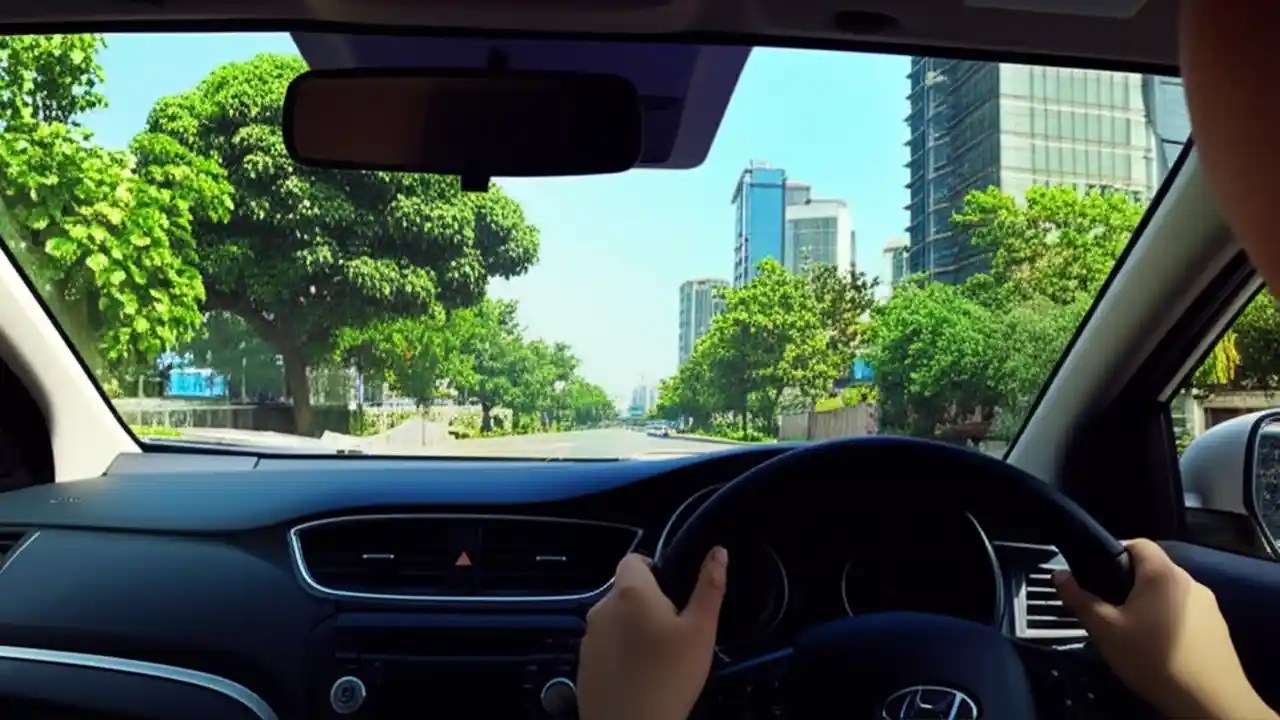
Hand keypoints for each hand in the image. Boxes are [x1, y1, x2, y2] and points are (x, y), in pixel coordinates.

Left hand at [577, 547, 727, 719]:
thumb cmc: (671, 675)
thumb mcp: (701, 631)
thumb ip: (709, 587)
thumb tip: (718, 550)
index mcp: (630, 592)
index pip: (633, 559)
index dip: (654, 569)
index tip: (674, 594)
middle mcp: (601, 608)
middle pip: (625, 591)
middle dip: (647, 602)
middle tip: (673, 631)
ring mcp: (588, 638)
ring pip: (614, 619)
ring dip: (632, 627)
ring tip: (657, 657)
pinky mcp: (583, 664)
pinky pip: (604, 645)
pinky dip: (619, 652)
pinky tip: (638, 676)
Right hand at [1054, 539, 1275, 719]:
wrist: (1209, 702)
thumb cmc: (1151, 658)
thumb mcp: (1104, 630)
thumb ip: (1079, 599)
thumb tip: (1058, 575)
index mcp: (1163, 574)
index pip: (1137, 543)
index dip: (1114, 552)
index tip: (1096, 577)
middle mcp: (1191, 582)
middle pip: (1153, 570)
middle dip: (1129, 585)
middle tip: (1109, 610)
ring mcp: (1210, 606)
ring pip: (1170, 594)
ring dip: (1151, 605)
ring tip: (1134, 633)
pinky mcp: (1219, 629)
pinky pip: (1187, 614)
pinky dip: (1170, 622)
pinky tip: (1160, 648)